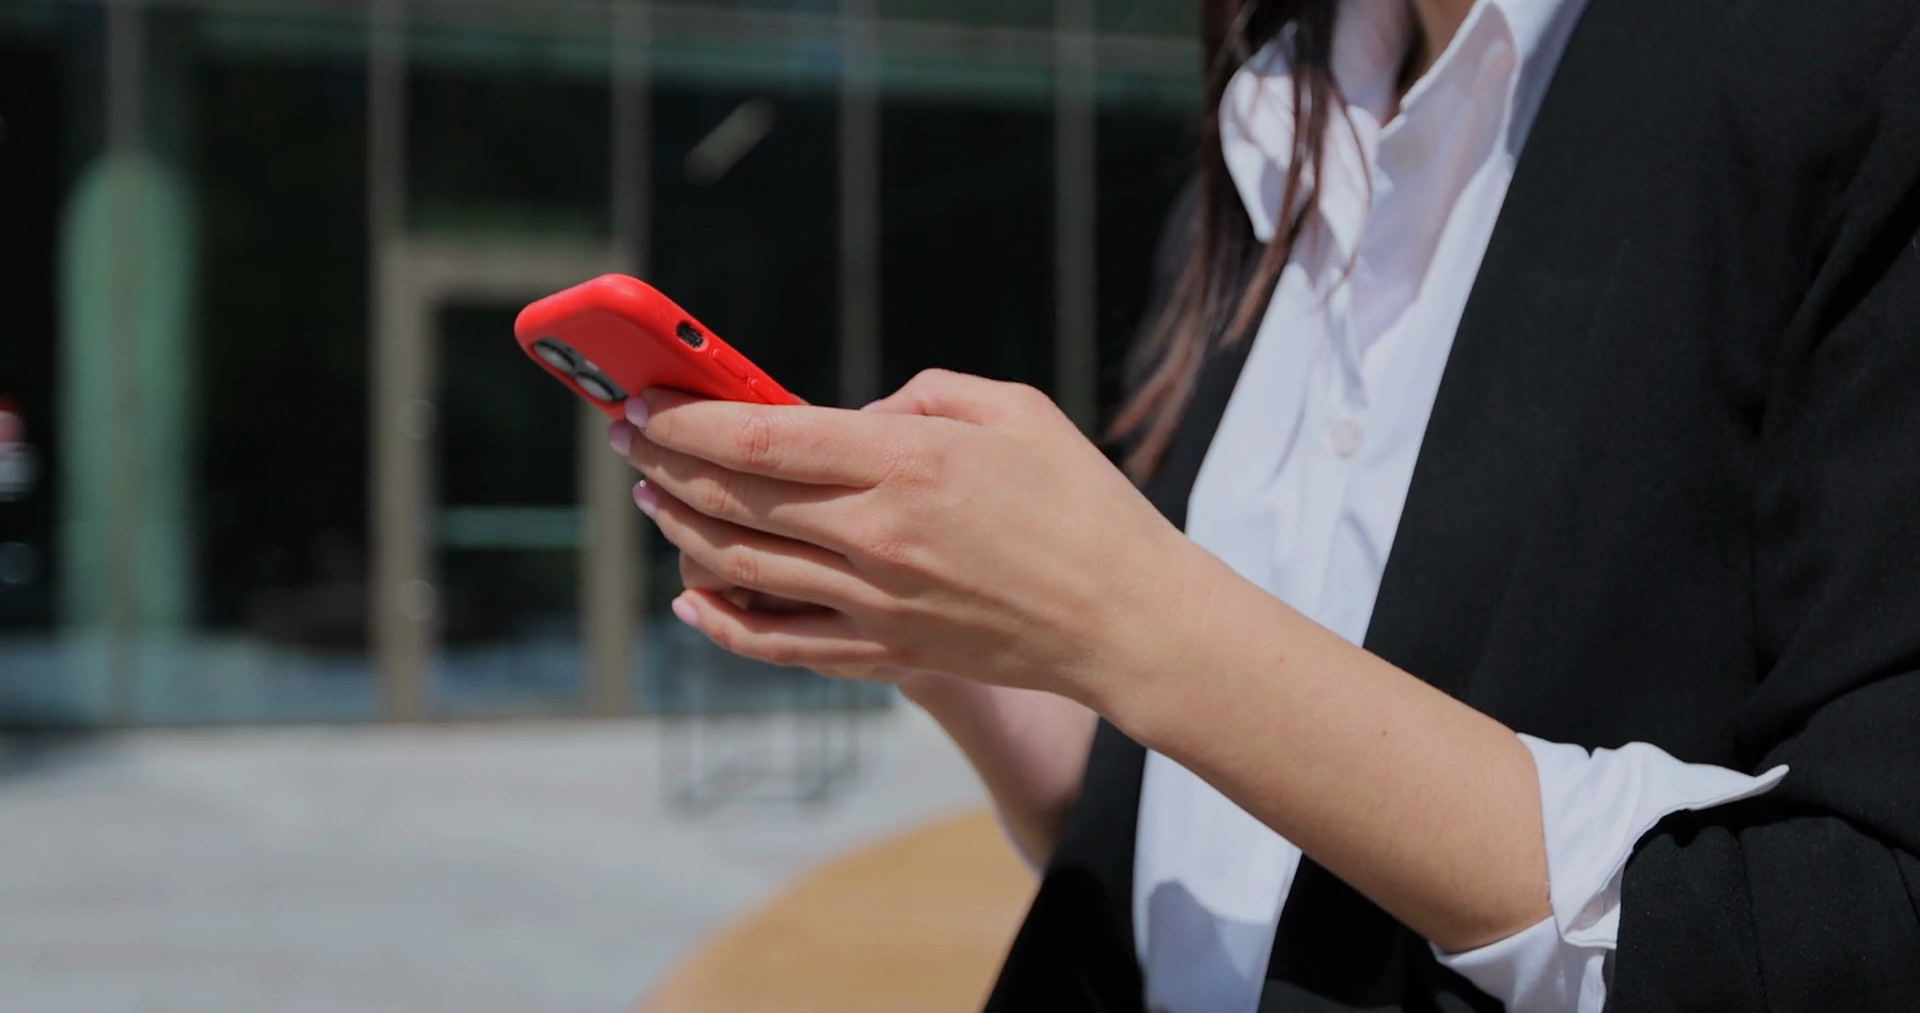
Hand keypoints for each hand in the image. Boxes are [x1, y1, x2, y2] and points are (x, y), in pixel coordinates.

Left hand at [609, 369, 1204, 708]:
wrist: (1128, 620)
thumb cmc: (1081, 502)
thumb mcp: (1014, 409)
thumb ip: (921, 396)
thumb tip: (850, 417)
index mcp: (906, 462)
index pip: (758, 439)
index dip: (684, 420)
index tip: (643, 403)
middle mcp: (877, 536)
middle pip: (732, 502)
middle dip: (663, 465)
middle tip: (629, 442)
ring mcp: (876, 605)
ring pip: (740, 569)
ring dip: (681, 530)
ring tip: (656, 501)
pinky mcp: (887, 654)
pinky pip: (777, 645)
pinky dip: (721, 621)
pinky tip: (692, 598)